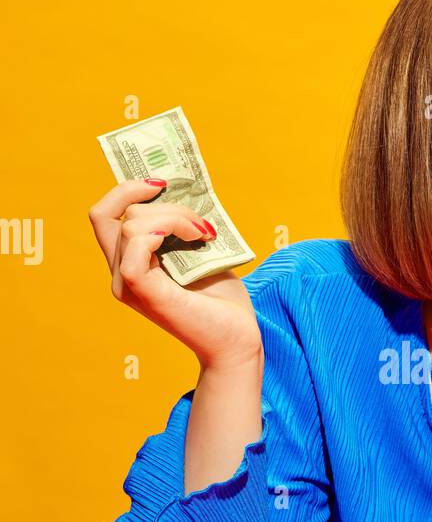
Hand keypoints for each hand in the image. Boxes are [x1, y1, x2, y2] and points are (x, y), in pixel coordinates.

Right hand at [88, 177, 263, 369]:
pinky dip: (165, 229)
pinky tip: (194, 239)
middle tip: (199, 221)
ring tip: (205, 234)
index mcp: (128, 263)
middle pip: (111, 214)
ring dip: (174, 216)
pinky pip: (134, 245)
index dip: (125, 190)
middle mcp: (119, 274)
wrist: (236, 338)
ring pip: (131, 225)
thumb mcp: (198, 251)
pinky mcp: (141, 291)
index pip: (104, 215)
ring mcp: (126, 285)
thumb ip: (180, 225)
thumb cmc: (221, 299)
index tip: (162, 183)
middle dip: (161, 203)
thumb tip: (180, 188)